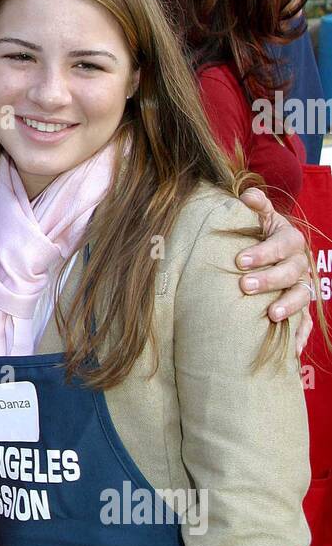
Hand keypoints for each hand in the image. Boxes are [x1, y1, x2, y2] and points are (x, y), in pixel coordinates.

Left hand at [236, 188, 311, 354]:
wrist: (265, 257)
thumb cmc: (257, 237)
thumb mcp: (258, 219)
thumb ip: (255, 207)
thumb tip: (249, 195)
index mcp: (289, 240)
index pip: (282, 244)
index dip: (263, 252)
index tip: (239, 261)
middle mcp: (300, 264)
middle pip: (291, 271)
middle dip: (269, 279)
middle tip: (243, 285)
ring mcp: (303, 287)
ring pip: (302, 296)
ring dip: (289, 305)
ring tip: (272, 314)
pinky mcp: (303, 309)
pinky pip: (306, 324)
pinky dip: (300, 336)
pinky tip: (290, 349)